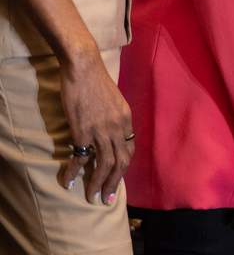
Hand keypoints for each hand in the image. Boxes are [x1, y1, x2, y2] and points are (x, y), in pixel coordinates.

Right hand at [56, 45, 131, 205]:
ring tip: (91, 196)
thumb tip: (111, 134)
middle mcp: (118, 127)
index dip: (123, 168)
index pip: (130, 150)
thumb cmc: (96, 82)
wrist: (84, 67)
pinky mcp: (83, 130)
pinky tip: (69, 181)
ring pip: (104, 164)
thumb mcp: (114, 101)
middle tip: (106, 199)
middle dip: (114, 183)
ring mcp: (101, 130)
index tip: (116, 180)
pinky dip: (75, 172)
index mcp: (127, 120)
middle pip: (121, 162)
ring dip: (98, 183)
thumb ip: (115, 119)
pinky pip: (81, 157)